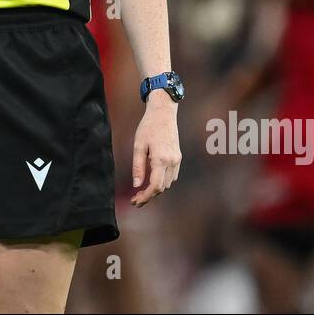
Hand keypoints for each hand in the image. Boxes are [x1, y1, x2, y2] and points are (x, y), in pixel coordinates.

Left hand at [130, 90, 182, 205]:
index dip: (145, 197)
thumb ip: (137, 167)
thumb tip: (136, 185)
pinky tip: (152, 180)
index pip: (155, 186)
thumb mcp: (138, 146)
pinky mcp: (178, 157)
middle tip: (135, 199)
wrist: (163, 113)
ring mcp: (177, 160)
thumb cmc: (148, 127)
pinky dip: (162, 182)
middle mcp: (172, 162)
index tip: (135, 201)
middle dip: (149, 196)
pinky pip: (172, 176)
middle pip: (162, 188)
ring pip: (168, 183)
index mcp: (161, 159)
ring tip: (141, 191)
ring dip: (156, 190)